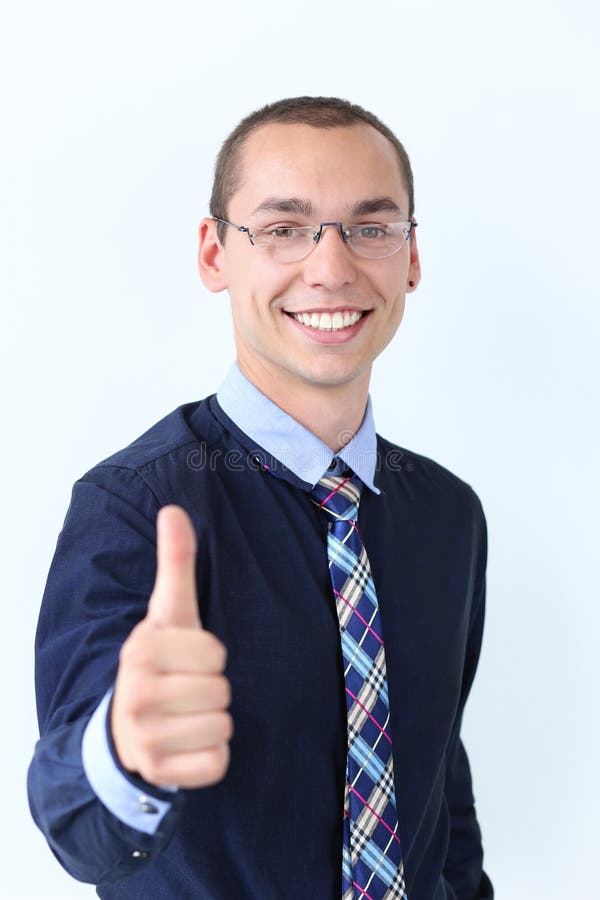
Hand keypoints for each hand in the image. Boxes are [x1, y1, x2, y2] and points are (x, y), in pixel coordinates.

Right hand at [111, 505, 231, 788]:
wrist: (124, 730)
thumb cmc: (159, 664)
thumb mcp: (167, 614)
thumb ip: (175, 563)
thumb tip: (173, 509)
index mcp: (140, 651)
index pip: (214, 651)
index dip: (208, 655)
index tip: (184, 660)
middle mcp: (136, 694)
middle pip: (221, 689)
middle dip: (212, 689)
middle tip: (184, 692)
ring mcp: (145, 738)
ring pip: (223, 725)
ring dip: (213, 723)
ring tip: (184, 717)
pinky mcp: (162, 773)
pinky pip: (217, 762)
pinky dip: (210, 757)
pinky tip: (186, 746)